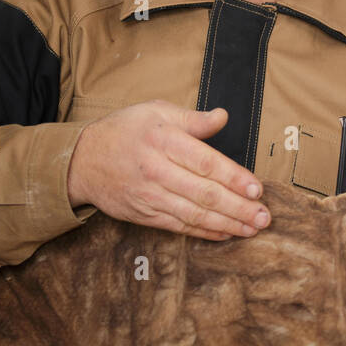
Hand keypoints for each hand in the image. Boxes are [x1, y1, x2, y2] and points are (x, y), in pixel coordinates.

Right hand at [66, 100, 268, 239]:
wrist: (81, 160)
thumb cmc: (124, 131)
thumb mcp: (156, 112)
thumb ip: (192, 119)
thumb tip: (222, 116)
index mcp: (163, 140)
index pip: (205, 162)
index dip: (233, 178)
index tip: (257, 189)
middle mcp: (157, 170)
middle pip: (204, 193)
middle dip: (238, 208)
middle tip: (265, 217)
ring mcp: (149, 196)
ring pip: (194, 214)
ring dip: (227, 224)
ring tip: (252, 229)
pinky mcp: (144, 214)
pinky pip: (179, 227)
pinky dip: (204, 232)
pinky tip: (226, 234)